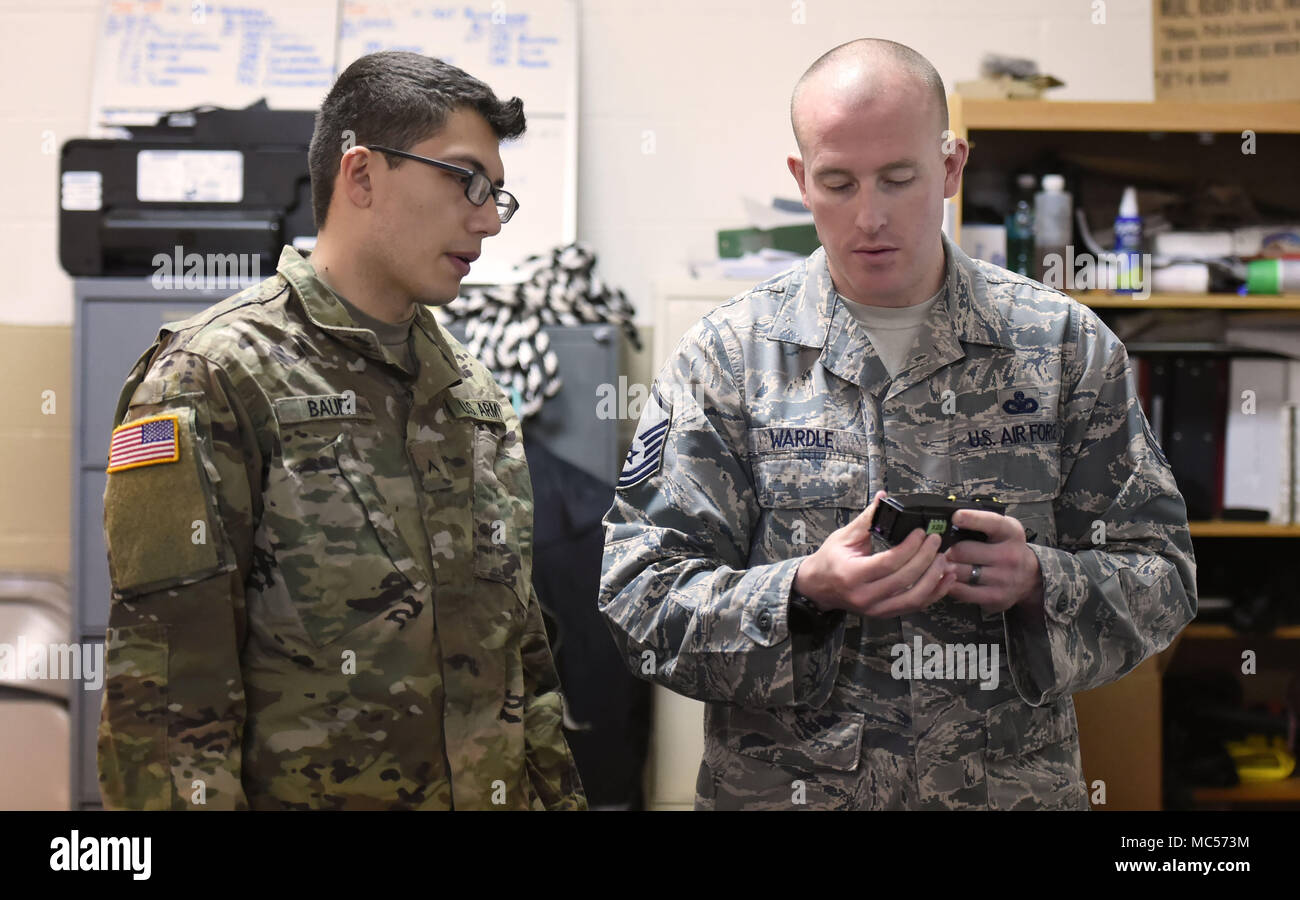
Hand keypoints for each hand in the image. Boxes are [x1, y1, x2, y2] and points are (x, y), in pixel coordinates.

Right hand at [793, 490, 957, 617]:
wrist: (817, 587)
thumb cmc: (829, 561)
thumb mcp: (844, 537)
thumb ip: (867, 518)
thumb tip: (884, 497)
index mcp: (852, 574)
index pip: (888, 562)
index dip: (910, 548)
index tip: (921, 533)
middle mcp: (864, 595)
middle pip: (904, 579)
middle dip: (925, 559)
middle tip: (935, 541)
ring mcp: (875, 609)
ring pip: (913, 598)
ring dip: (934, 579)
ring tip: (943, 560)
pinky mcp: (885, 613)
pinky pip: (914, 607)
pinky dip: (933, 593)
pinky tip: (944, 579)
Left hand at [941, 508, 1044, 614]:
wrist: (1029, 576)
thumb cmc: (1006, 547)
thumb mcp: (1001, 529)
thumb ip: (980, 524)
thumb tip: (949, 522)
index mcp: (1010, 532)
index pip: (990, 522)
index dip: (971, 519)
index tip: (956, 517)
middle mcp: (1009, 555)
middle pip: (963, 551)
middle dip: (949, 550)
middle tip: (943, 551)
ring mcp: (1003, 578)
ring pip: (960, 572)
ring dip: (946, 568)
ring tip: (945, 564)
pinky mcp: (995, 597)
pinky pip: (962, 591)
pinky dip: (950, 584)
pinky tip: (950, 578)